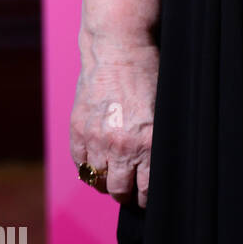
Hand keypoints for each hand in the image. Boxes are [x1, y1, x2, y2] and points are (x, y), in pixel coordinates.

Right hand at [70, 30, 158, 207]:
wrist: (119, 47)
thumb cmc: (148, 72)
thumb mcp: (164, 108)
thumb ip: (157, 139)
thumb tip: (156, 164)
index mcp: (148, 142)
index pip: (145, 189)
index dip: (146, 196)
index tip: (145, 195)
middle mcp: (122, 145)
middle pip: (119, 190)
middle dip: (126, 192)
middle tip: (129, 187)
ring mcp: (97, 138)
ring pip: (97, 180)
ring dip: (105, 180)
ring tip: (112, 173)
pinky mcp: (78, 129)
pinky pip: (79, 163)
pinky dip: (87, 166)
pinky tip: (97, 159)